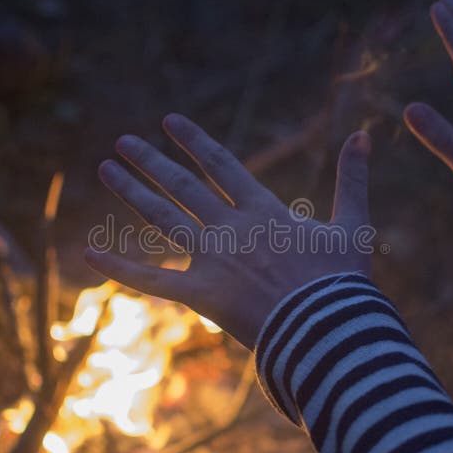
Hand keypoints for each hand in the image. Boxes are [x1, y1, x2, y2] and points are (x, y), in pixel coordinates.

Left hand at [85, 114, 373, 348]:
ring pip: (163, 219)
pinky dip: (119, 267)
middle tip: (123, 141)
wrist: (329, 332)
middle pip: (182, 187)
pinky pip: (152, 280)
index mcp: (263, 211)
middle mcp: (231, 229)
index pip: (221, 164)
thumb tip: (364, 135)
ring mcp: (212, 260)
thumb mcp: (353, 225)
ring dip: (132, 192)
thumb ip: (353, 180)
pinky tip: (87, 252)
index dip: (194, 141)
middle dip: (151, 161)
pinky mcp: (200, 295)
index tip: (169, 121)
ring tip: (105, 168)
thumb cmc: (343, 282)